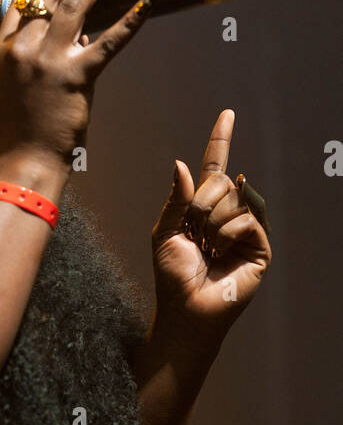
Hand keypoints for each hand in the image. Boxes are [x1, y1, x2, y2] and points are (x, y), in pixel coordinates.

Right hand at [0, 0, 150, 167]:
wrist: (27, 159)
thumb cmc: (24, 125)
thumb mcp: (17, 81)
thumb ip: (38, 51)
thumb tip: (79, 31)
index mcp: (3, 47)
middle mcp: (22, 48)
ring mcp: (48, 61)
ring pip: (74, 4)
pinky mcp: (76, 77)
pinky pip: (108, 42)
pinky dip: (130, 21)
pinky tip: (145, 5)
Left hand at [150, 109, 271, 345]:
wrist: (185, 310)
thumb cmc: (171, 276)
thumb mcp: (164, 232)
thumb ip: (175, 199)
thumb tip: (183, 164)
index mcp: (203, 207)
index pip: (215, 167)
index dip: (220, 140)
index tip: (227, 114)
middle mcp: (227, 213)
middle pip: (221, 181)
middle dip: (200, 203)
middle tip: (194, 233)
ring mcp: (245, 229)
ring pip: (233, 200)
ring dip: (211, 223)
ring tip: (208, 250)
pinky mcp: (260, 246)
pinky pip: (246, 219)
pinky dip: (228, 234)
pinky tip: (221, 254)